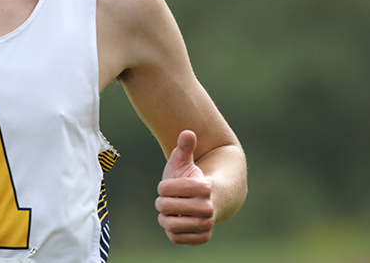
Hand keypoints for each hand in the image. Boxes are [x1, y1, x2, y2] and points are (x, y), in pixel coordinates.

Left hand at [156, 130, 213, 244]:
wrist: (207, 201)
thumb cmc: (190, 179)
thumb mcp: (185, 162)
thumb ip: (185, 148)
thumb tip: (187, 132)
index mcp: (203, 187)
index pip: (166, 188)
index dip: (163, 187)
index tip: (168, 186)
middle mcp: (208, 207)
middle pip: (165, 207)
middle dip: (162, 203)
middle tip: (166, 201)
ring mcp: (206, 224)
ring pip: (170, 224)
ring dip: (165, 218)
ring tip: (170, 212)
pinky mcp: (202, 237)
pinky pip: (176, 238)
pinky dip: (172, 231)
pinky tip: (177, 223)